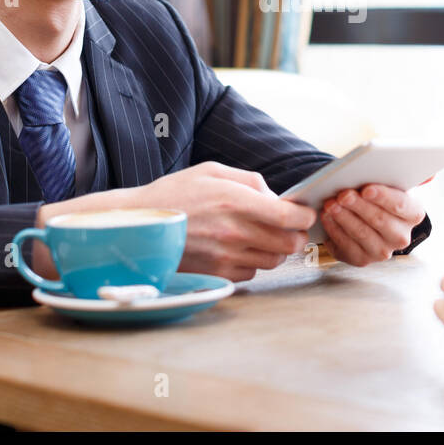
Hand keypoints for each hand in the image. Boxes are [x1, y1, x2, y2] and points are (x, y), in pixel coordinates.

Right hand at [32, 162, 315, 281]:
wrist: (139, 226)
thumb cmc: (174, 194)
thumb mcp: (212, 171)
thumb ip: (250, 180)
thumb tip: (276, 197)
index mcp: (234, 201)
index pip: (288, 216)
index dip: (304, 216)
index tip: (304, 213)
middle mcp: (234, 232)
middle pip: (288, 243)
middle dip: (295, 234)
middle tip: (288, 226)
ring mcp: (226, 256)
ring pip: (274, 260)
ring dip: (276, 249)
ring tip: (263, 235)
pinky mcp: (218, 273)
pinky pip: (253, 272)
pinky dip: (255, 261)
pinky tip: (242, 248)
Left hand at [316, 184, 424, 265]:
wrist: (366, 219)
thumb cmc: (378, 197)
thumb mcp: (393, 184)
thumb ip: (412, 177)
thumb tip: (431, 175)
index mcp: (413, 214)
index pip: (401, 205)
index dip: (383, 196)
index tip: (366, 188)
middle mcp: (402, 237)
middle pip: (380, 220)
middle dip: (359, 206)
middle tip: (342, 194)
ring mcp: (382, 251)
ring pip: (362, 233)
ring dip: (344, 217)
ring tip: (330, 203)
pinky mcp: (362, 260)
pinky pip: (347, 246)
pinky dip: (335, 229)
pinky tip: (327, 217)